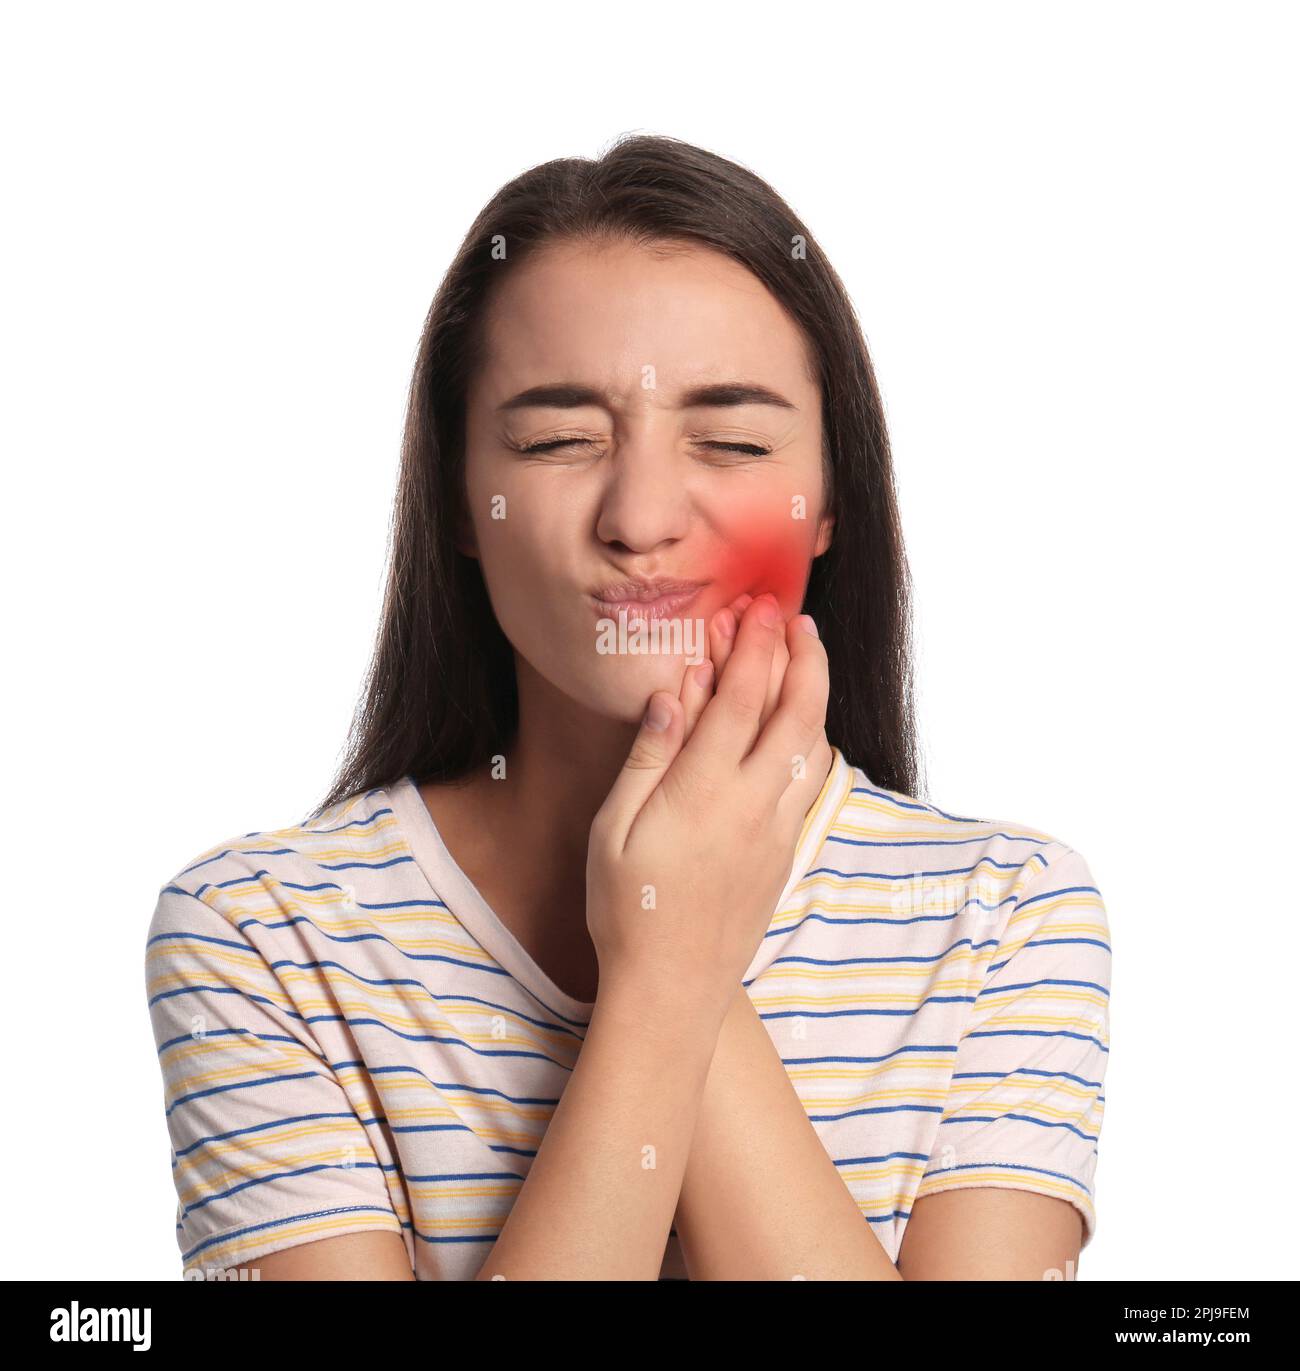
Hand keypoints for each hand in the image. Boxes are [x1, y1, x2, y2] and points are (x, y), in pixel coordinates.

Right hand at [585, 593, 829, 1018]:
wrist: (672, 986)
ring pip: (813, 745)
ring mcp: (776, 829)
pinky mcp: (785, 851)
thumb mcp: (614, 828)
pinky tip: (798, 725)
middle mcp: (752, 804)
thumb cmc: (627, 907)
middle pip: (798, 712)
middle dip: (803, 656)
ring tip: (804, 657)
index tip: (758, 609)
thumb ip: (649, 755)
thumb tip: (677, 691)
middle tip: (796, 618)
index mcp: (704, 791)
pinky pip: (808, 779)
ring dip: (813, 693)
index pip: (742, 698)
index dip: (754, 646)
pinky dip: (809, 737)